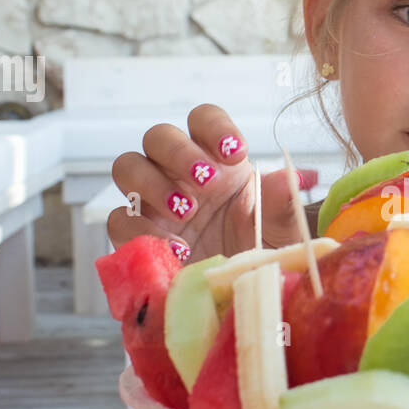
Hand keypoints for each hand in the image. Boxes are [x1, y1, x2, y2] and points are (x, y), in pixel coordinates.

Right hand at [107, 105, 307, 259]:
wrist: (243, 289)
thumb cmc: (261, 245)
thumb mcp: (279, 225)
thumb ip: (280, 201)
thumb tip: (288, 178)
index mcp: (215, 157)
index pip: (203, 119)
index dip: (215, 127)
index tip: (236, 153)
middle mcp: (179, 172)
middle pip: (158, 136)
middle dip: (179, 153)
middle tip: (207, 182)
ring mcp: (153, 201)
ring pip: (128, 167)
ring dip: (153, 184)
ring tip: (187, 212)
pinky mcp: (138, 234)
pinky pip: (120, 220)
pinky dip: (143, 230)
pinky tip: (178, 249)